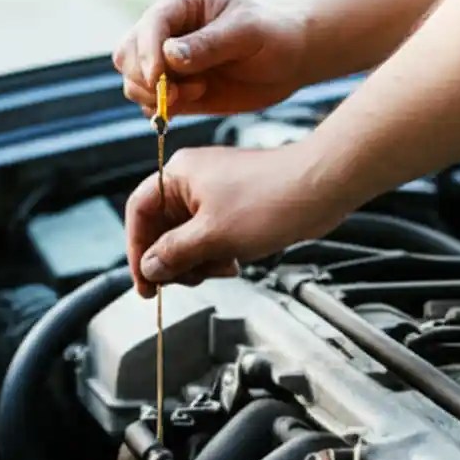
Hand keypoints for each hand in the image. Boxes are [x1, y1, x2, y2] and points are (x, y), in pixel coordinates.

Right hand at [113, 0, 308, 116]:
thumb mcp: (247, 32)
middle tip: (178, 92)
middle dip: (145, 77)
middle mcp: (168, 34)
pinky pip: (151, 105)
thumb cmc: (273, 35)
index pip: (150, 25)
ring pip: (134, 82)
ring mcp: (170, 65)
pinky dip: (161, 111)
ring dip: (154, 96)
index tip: (160, 76)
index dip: (148, 50)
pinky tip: (192, 102)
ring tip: (197, 93)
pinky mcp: (177, 91)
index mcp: (182, 6)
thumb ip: (209, 44)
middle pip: (128, 54)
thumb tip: (169, 56)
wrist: (290, 62)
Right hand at [124, 143, 348, 296]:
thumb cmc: (270, 200)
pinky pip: (211, 238)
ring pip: (187, 239)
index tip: (144, 283)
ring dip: (199, 262)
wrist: (321, 188)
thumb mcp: (212, 236)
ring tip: (223, 267)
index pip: (139, 213)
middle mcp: (192, 182)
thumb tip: (149, 268)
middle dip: (175, 261)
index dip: (137, 250)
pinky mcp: (234, 208)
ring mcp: (214, 195)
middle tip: (189, 279)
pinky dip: (217, 255)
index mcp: (178, 175)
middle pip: (161, 230)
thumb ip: (174, 254)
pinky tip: (235, 262)